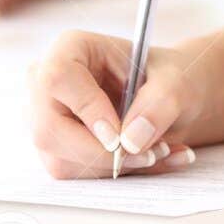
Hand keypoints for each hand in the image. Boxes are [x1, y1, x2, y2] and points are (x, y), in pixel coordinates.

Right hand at [27, 30, 202, 178]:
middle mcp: (46, 84)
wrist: (168, 98)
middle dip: (102, 154)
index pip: (58, 79)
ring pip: (62, 160)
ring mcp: (46, 120)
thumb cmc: (167, 78)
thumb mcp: (177, 80)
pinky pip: (76, 174)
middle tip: (150, 155)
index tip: (119, 138)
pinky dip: (115, 173)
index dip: (87, 111)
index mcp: (70, 49)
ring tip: (159, 152)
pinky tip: (145, 159)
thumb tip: (131, 141)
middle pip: (49, 130)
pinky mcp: (55, 150)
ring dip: (115, 167)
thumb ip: (160, 103)